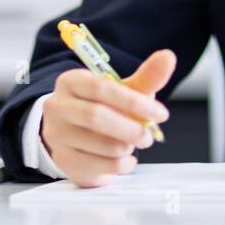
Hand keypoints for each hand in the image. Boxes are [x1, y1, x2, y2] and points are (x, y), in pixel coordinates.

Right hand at [41, 49, 173, 187]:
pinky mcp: (63, 161)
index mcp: (71, 82)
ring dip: (127, 147)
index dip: (135, 102)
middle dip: (131, 129)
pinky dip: (120, 165)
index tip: (161, 114)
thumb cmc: (104, 107)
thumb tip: (168, 57)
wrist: (75, 133)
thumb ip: (146, 77)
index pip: (101, 88)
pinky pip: (98, 167)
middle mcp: (57, 107)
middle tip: (148, 136)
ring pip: (100, 145)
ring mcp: (57, 136)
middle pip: (96, 116)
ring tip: (133, 144)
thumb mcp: (123, 90)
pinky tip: (124, 159)